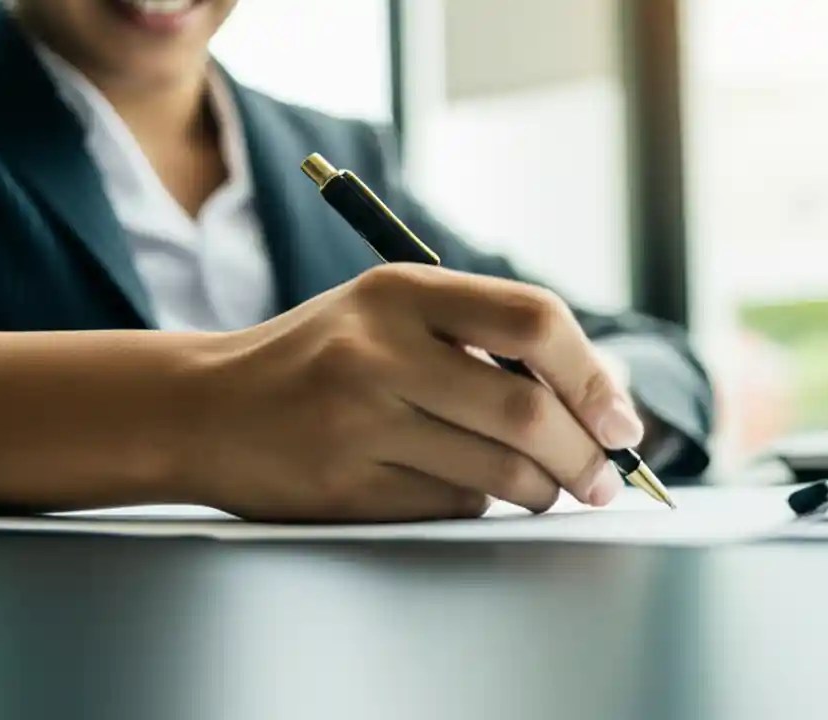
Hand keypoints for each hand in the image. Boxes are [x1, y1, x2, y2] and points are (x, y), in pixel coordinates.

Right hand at [183, 264, 644, 521]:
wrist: (206, 407)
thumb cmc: (326, 358)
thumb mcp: (395, 314)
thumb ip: (488, 340)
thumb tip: (603, 403)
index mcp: (403, 290)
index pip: (533, 321)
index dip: (594, 376)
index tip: (621, 422)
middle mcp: (378, 349)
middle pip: (526, 412)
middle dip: (584, 456)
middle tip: (601, 479)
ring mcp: (355, 421)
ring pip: (498, 472)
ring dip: (540, 489)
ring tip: (543, 486)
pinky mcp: (343, 486)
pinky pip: (451, 505)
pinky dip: (479, 503)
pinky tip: (463, 486)